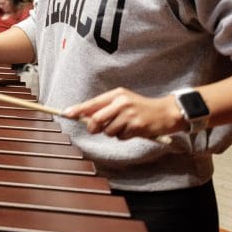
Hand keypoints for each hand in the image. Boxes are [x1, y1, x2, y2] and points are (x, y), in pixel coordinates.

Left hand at [62, 88, 183, 139]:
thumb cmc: (140, 108)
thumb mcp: (123, 102)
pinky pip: (120, 137)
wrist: (165, 112)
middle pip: (96, 119)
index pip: (92, 103)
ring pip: (108, 131)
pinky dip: (124, 136)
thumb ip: (105, 108)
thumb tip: (83, 116)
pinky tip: (133, 130)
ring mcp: (130, 115)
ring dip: (112, 133)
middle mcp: (122, 102)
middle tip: (95, 129)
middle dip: (93, 128)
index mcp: (116, 94)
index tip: (66, 114)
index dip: (78, 110)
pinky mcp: (137, 126)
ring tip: (124, 126)